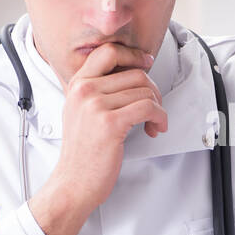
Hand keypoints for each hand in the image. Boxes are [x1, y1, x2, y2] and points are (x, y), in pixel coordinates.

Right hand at [28, 42, 167, 234]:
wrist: (74, 182)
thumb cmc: (82, 152)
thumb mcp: (80, 111)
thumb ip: (97, 90)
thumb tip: (131, 74)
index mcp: (77, 84)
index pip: (108, 51)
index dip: (133, 54)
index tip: (146, 63)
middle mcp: (84, 91)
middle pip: (135, 73)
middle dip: (153, 90)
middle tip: (153, 108)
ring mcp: (96, 106)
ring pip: (145, 91)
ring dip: (158, 108)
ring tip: (153, 124)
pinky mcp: (111, 123)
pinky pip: (149, 108)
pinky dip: (160, 118)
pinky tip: (155, 128)